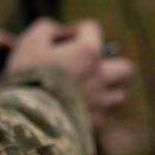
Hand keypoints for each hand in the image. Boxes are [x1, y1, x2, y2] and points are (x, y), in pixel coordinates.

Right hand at [7, 18, 135, 125]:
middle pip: (126, 69)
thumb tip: (57, 31)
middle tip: (92, 68)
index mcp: (88, 52)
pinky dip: (93, 112)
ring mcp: (99, 103)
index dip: (75, 30)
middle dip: (113, 65)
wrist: (28, 118)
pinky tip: (77, 110)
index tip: (61, 40)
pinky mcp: (92, 125)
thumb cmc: (28, 75)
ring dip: (107, 91)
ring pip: (118, 96)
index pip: (92, 29)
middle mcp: (101, 76)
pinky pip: (101, 117)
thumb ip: (46, 29)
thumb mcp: (30, 42)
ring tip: (89, 90)